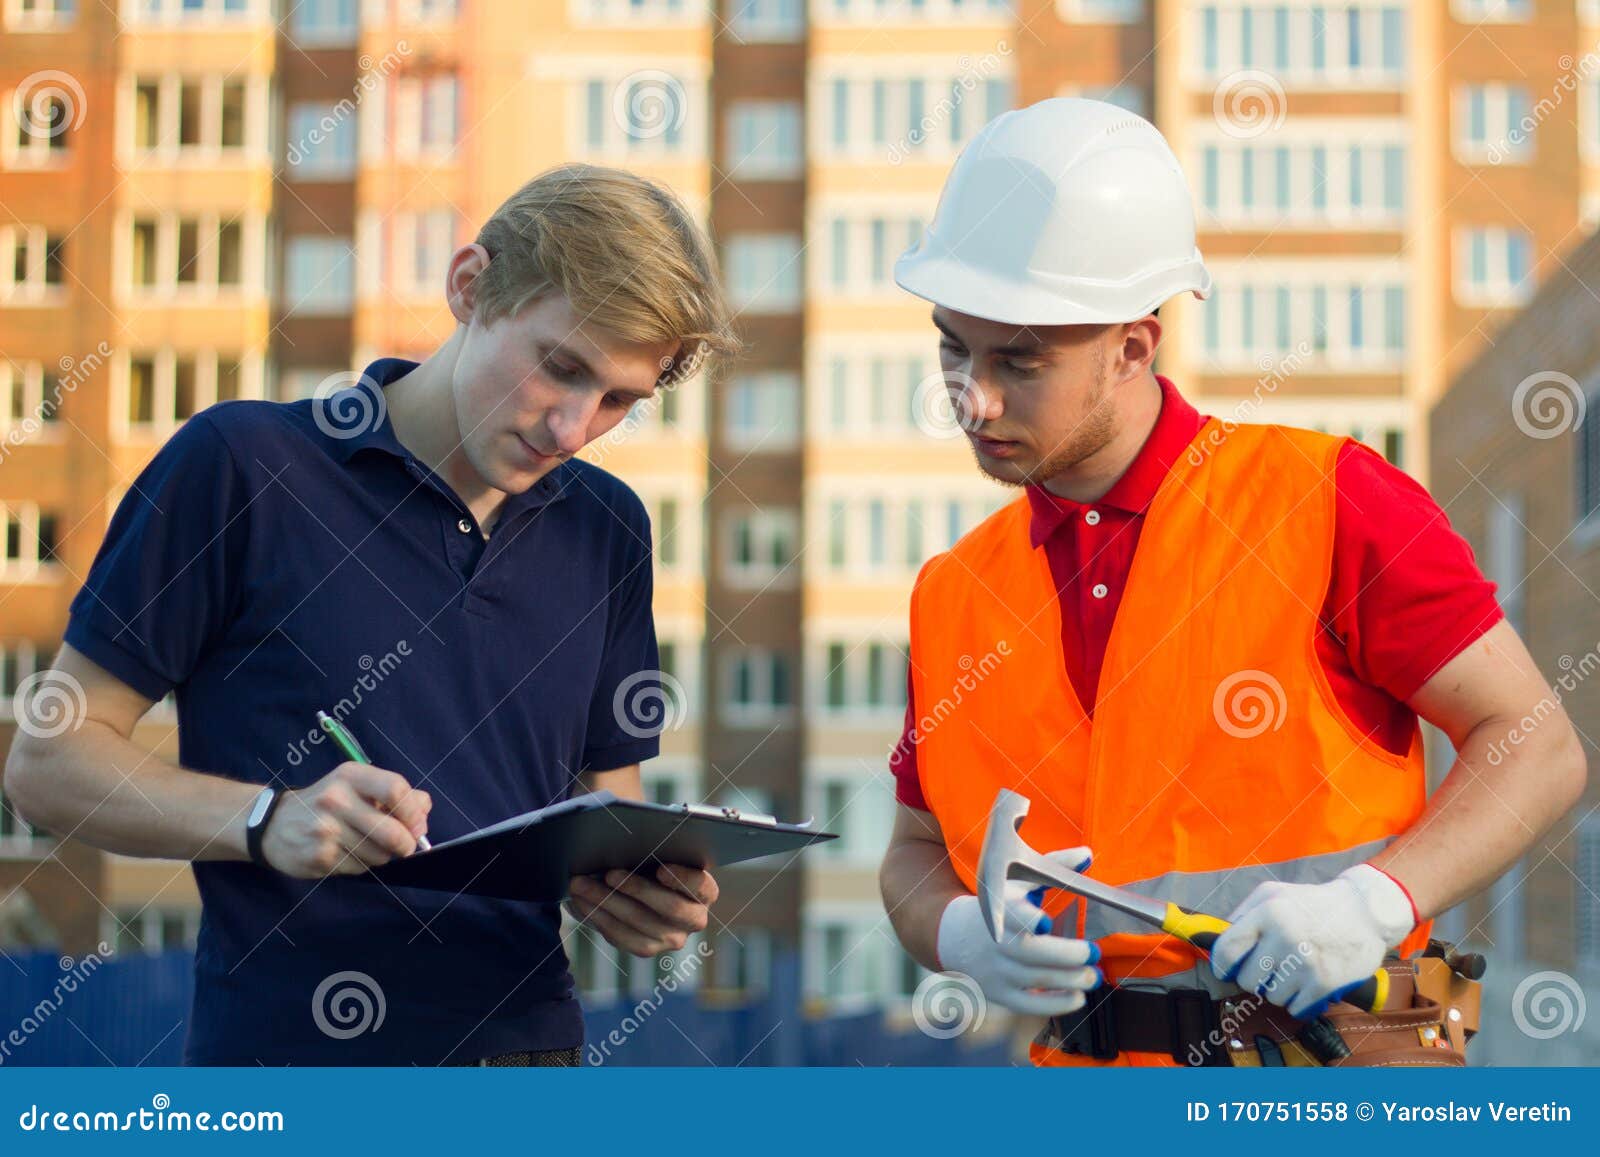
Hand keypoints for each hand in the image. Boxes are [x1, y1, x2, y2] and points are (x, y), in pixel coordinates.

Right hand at [260, 762, 430, 877]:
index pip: (395, 788)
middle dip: (406, 844)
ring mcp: (326, 829)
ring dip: (383, 855)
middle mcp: (336, 799)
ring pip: (379, 854)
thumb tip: (424, 811)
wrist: (274, 824)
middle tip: (405, 846)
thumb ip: (394, 794)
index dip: (413, 811)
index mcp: (350, 775)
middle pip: (392, 830)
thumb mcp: (357, 786)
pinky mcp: (319, 856)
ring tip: (367, 845)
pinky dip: (362, 865)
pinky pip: (360, 868)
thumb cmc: (328, 803)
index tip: (418, 824)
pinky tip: (347, 854)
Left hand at [567, 864, 716, 956]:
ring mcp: (672, 938)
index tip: (660, 868)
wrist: (643, 887)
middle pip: (669, 908)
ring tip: (581, 885)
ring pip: (639, 923)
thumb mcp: (661, 853)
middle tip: (609, 873)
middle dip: (636, 889)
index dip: (682, 879)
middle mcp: (694, 919)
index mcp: (705, 892)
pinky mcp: (647, 948)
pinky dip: (598, 917)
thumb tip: (626, 844)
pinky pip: (621, 937)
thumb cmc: (653, 862)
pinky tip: (581, 902)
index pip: (701, 886)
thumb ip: (654, 849)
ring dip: (607, 902)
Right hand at [935, 846, 1102, 1016]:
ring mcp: (998, 971)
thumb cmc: (1001, 905)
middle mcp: (996, 942)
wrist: (958, 937)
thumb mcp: (1019, 882)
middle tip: (1094, 952)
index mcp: (1000, 910)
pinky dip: (1058, 1004)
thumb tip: (1087, 855)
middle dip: (1067, 955)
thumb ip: (1055, 866)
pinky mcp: (1002, 994)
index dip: (1026, 920)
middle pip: (1030, 953)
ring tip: (1094, 975)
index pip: (1010, 915)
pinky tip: (1079, 996)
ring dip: (1071, 980)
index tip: (1045, 922)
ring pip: (1036, 980)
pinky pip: (1031, 1005)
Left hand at [1209, 863, 1416, 1018]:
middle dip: (1254, 978)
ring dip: (1277, 990)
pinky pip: (1295, 1008)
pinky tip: (1305, 983)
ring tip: (1291, 972)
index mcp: (1268, 913)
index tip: (1224, 970)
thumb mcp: (1273, 894)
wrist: (1365, 912)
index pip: (1227, 949)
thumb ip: (1243, 914)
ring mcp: (1306, 962)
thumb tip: (1217, 941)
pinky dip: (1297, 1001)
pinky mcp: (1326, 983)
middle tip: (1268, 968)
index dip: (1220, 965)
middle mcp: (1285, 937)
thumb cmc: (1313, 904)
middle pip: (1247, 980)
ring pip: (1271, 996)